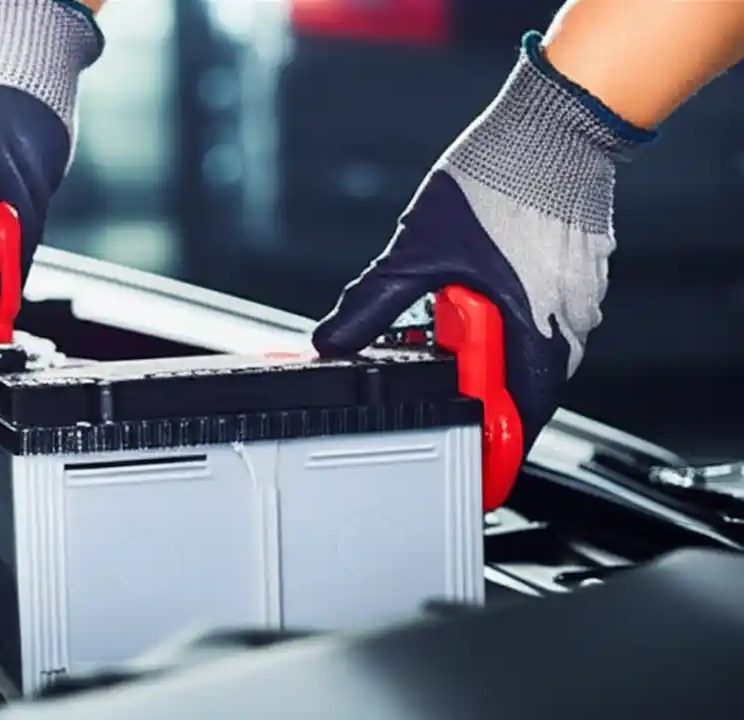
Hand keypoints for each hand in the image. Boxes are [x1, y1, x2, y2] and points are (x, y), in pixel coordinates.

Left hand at [311, 32, 654, 449]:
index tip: (472, 473)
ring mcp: (579, 301)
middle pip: (521, 391)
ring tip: (446, 332)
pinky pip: (541, 321)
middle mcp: (569, 327)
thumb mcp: (416, 254)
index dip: (492, 452)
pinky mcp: (575, 276)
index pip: (519, 420)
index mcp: (537, 335)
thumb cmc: (500, 181)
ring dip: (487, 357)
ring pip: (530, 354)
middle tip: (436, 384)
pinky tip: (472, 302)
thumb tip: (329, 342)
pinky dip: (505, 326)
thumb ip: (370, 306)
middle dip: (474, 394)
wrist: (551, 124)